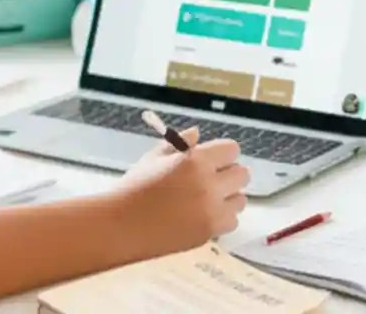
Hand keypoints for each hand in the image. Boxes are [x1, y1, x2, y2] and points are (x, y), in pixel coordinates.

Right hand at [119, 127, 249, 248]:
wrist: (122, 225)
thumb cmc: (133, 188)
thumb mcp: (152, 159)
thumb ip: (178, 144)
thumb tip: (196, 133)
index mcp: (194, 160)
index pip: (231, 150)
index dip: (221, 154)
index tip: (211, 160)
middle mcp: (209, 184)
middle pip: (242, 174)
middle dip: (228, 174)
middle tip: (211, 180)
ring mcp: (213, 210)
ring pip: (241, 199)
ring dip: (228, 197)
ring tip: (206, 200)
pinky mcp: (211, 231)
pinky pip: (232, 220)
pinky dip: (221, 218)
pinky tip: (203, 216)